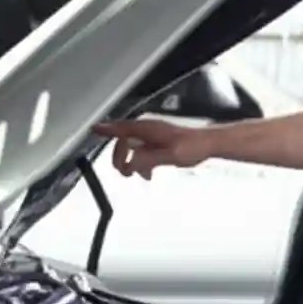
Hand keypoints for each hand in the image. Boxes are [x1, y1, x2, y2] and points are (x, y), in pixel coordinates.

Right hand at [92, 119, 210, 179]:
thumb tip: (129, 163)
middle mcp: (149, 130)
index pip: (121, 128)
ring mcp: (154, 135)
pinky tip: (148, 173)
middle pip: (123, 141)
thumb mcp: (168, 156)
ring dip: (133, 162)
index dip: (106, 130)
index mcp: (148, 129)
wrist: (208, 145)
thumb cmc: (193, 146)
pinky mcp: (160, 142)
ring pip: (133, 148)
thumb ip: (147, 159)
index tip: (93, 129)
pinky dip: (142, 163)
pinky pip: (143, 152)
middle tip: (124, 172)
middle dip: (120, 157)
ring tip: (138, 175)